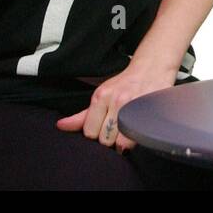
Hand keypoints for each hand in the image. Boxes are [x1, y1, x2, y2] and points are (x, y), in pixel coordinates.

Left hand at [56, 60, 177, 153]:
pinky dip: (136, 140)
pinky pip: (137, 138)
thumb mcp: (101, 95)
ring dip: (123, 141)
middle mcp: (117, 101)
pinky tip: (137, 130)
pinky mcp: (148, 113)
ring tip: (127, 129)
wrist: (151, 69)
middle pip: (105, 140)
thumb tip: (61, 126)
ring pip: (121, 143)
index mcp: (101, 96)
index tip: (104, 126)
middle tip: (117, 128)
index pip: (90, 132)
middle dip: (110, 139)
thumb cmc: (125, 84)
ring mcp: (134, 107)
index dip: (97, 133)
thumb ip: (82, 115)